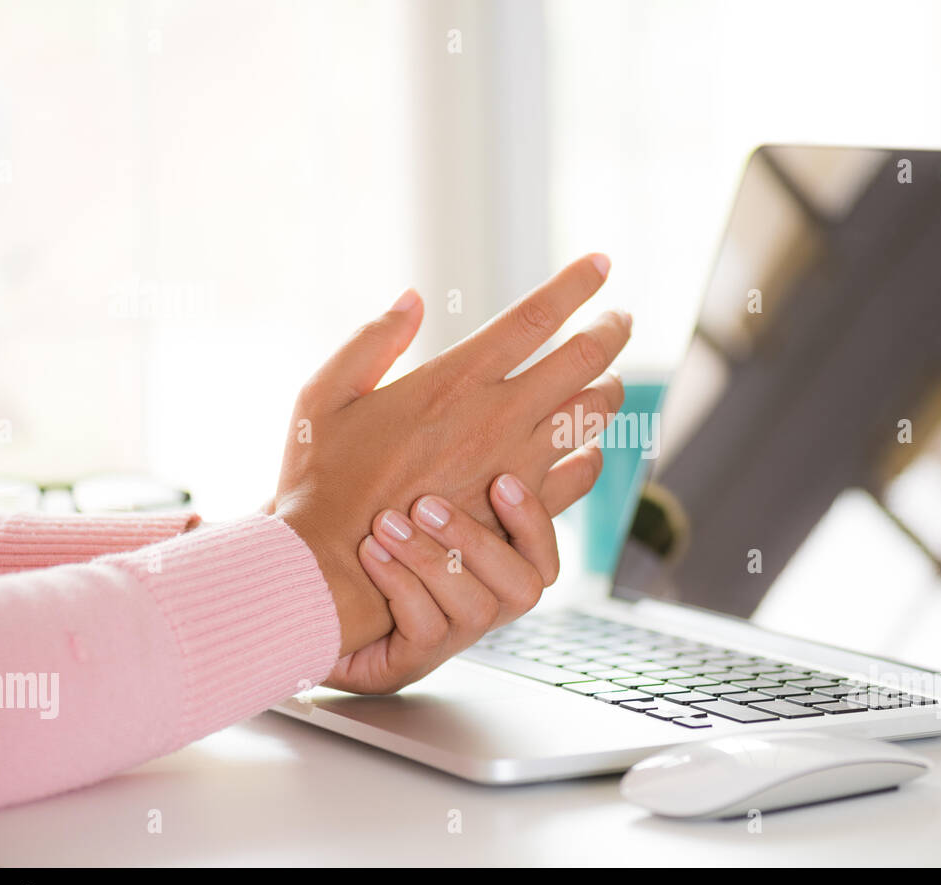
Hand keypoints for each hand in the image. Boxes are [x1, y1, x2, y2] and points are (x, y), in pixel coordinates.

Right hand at [273, 254, 627, 656]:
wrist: (333, 566)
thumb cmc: (320, 479)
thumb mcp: (323, 394)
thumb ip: (371, 342)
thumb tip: (413, 299)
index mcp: (453, 380)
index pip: (535, 318)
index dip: (576, 285)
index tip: (602, 263)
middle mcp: (497, 418)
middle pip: (583, 359)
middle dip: (611, 330)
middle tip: (621, 319)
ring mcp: (516, 467)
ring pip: (591, 414)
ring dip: (608, 389)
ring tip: (608, 378)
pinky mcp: (521, 514)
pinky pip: (582, 475)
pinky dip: (593, 453)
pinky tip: (588, 446)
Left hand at [326, 472, 572, 693]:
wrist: (305, 584)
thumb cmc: (359, 527)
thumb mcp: (415, 486)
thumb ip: (465, 454)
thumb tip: (512, 413)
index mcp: (493, 563)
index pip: (544, 549)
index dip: (534, 518)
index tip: (502, 480)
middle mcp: (484, 602)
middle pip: (524, 586)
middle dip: (478, 539)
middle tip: (428, 503)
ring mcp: (452, 635)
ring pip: (476, 608)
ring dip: (434, 561)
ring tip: (388, 524)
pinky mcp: (413, 660)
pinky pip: (426, 628)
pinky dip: (401, 587)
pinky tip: (372, 554)